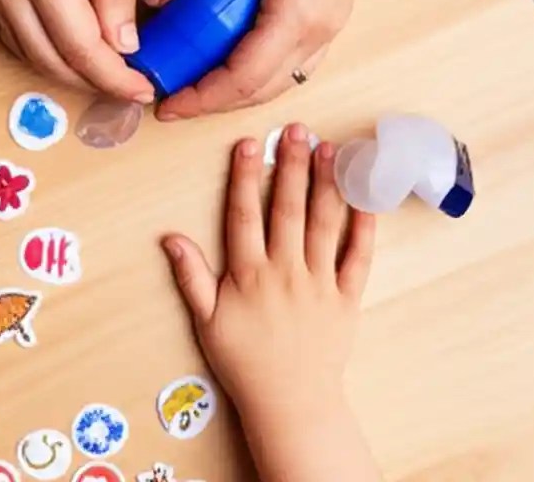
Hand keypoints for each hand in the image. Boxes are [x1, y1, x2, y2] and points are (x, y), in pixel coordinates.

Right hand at [0, 0, 153, 101]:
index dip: (114, 77)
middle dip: (95, 83)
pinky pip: (15, 36)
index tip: (142, 88)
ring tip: (109, 73)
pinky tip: (75, 48)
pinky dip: (47, 52)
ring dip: (70, 73)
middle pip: (52, 62)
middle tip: (132, 87)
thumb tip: (124, 41)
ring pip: (30, 56)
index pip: (82, 47)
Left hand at [144, 0, 375, 119]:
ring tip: (197, 78)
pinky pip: (295, 57)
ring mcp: (332, 21)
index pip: (241, 80)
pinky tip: (231, 51)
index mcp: (297, 14)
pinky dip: (260, 65)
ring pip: (281, 77)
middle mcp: (322, 28)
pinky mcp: (332, 9)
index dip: (200, 99)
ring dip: (239, 85)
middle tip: (173, 96)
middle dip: (215, 99)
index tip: (166, 105)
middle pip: (262, 89)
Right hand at [162, 123, 375, 409]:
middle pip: (287, 209)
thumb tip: (170, 237)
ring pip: (323, 224)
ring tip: (330, 149)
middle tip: (297, 130)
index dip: (245, 177)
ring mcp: (319, 284)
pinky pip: (358, 257)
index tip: (249, 143)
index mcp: (248, 275)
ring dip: (326, 184)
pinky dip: (362, 227)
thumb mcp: (206, 321)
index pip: (244, 215)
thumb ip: (191, 276)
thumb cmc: (243, 362)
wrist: (290, 403)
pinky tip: (363, 197)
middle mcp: (284, 273)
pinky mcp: (347, 298)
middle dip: (292, 166)